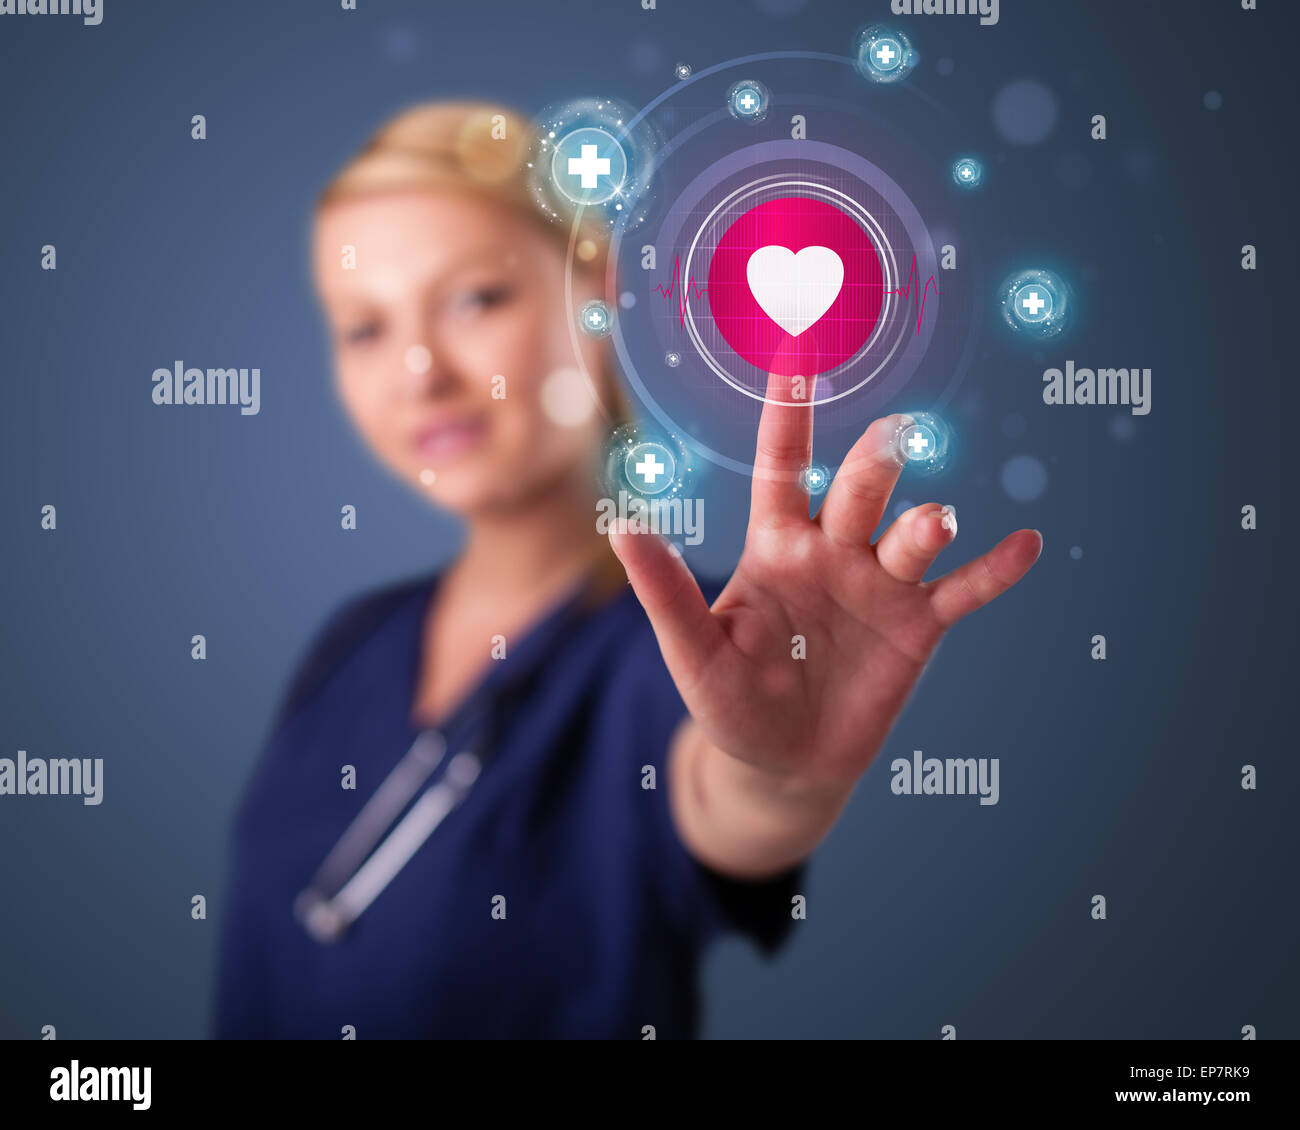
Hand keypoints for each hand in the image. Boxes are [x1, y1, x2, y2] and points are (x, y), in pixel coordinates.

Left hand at [610, 372, 1041, 789]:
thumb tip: (621, 529)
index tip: (798, 351)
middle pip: (859, 492)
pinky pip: (963, 592)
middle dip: (877, 465)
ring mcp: (880, 586)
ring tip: (935, 523)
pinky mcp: (918, 628)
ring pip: (911, 537)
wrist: (782, 762)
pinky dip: (994, 571)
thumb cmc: (731, 699)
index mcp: (777, 544)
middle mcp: (834, 550)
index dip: (789, 412)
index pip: (783, 466)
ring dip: (927, 525)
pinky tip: (1027, 545)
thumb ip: (665, 591)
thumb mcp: (693, 651)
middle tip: (893, 440)